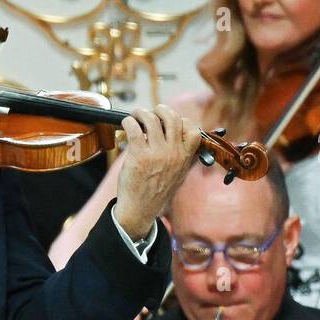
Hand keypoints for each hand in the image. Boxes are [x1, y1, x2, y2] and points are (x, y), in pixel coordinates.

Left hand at [114, 104, 199, 240]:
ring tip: (136, 116)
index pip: (193, 130)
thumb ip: (182, 157)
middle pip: (172, 118)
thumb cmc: (156, 192)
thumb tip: (181, 139)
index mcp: (185, 158)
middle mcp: (173, 153)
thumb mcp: (178, 175)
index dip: (182, 120)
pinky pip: (134, 128)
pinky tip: (126, 124)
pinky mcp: (139, 155)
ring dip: (141, 113)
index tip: (172, 121)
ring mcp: (156, 154)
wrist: (140, 210)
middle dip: (161, 110)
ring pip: (151, 119)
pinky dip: (129, 121)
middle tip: (152, 112)